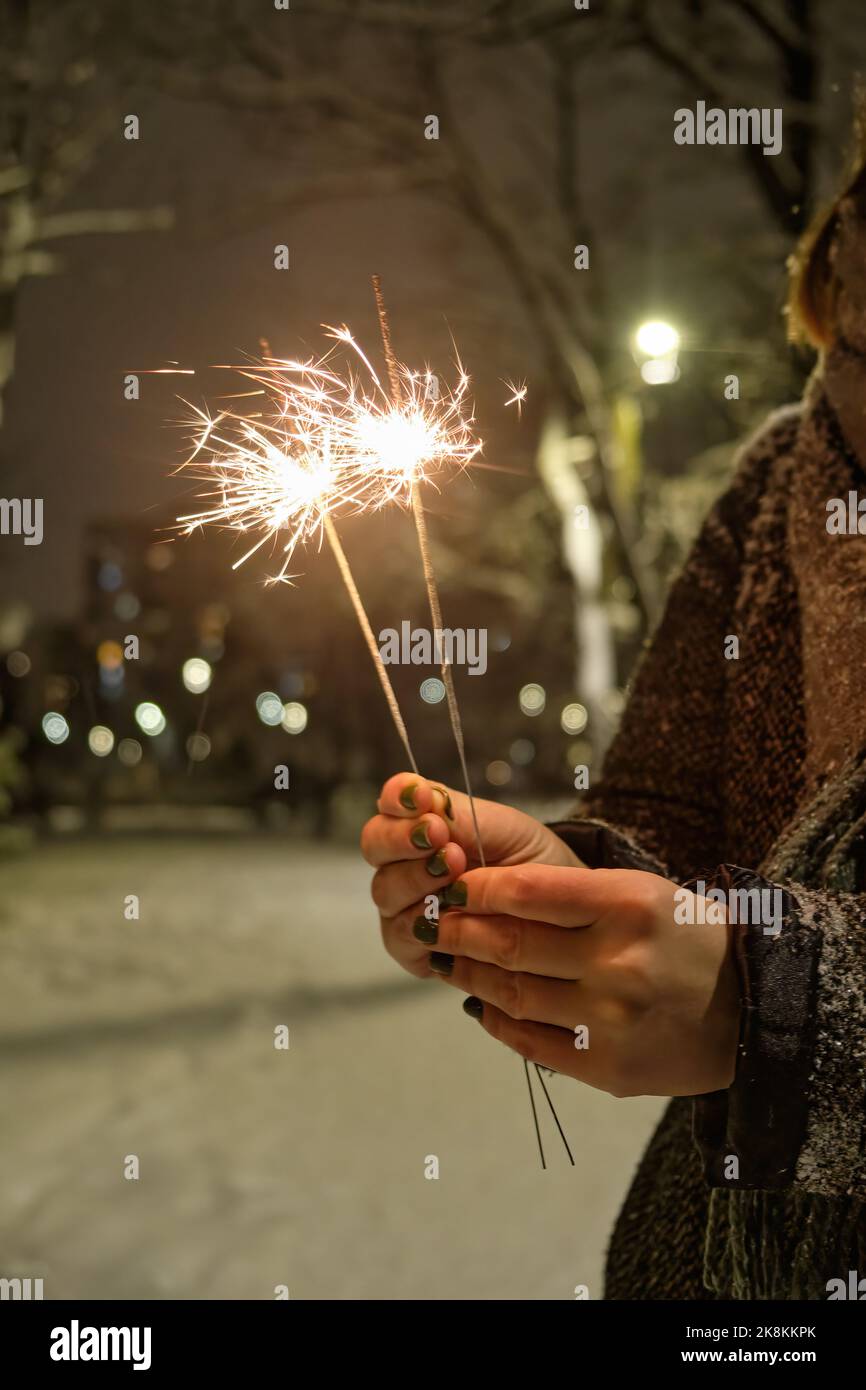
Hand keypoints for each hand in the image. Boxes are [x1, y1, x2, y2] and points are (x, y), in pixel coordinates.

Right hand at [361, 771, 582, 979]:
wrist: (557, 906)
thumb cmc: (525, 858)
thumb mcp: (498, 826)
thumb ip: (453, 812)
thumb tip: (416, 796)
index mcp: (418, 823)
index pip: (390, 802)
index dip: (398, 796)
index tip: (421, 795)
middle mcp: (401, 863)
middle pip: (374, 844)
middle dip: (401, 837)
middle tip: (437, 834)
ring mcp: (402, 905)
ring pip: (385, 889)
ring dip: (416, 876)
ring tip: (455, 868)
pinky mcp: (412, 947)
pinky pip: (400, 934)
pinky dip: (422, 920)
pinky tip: (448, 911)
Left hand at [428, 863, 739, 1096]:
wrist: (749, 1010)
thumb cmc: (683, 937)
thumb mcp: (641, 893)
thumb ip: (569, 893)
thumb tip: (482, 896)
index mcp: (628, 905)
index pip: (526, 891)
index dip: (477, 886)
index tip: (456, 884)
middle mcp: (618, 963)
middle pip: (508, 943)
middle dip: (459, 929)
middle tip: (436, 920)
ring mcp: (610, 1021)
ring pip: (509, 994)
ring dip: (468, 974)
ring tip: (449, 959)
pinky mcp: (605, 1068)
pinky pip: (527, 1041)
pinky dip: (494, 1018)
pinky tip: (481, 1002)